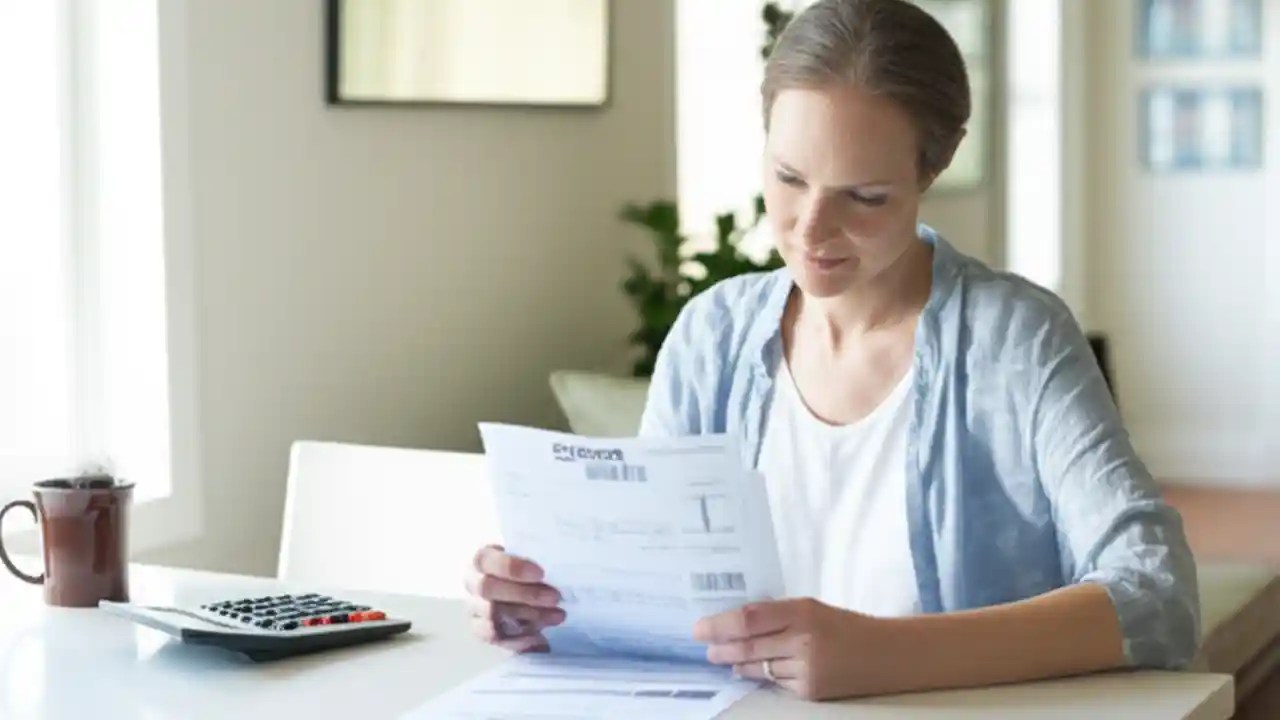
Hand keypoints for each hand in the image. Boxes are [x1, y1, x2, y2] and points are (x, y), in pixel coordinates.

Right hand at [465, 544, 565, 652]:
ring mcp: (475, 609)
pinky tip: (541, 637)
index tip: (541, 573)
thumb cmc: (527, 569)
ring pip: (493, 615)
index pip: (487, 561)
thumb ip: (539, 558)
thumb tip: (558, 564)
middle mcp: (473, 583)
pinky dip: (520, 639)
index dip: (512, 567)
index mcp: (482, 559)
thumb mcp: (531, 557)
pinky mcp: (481, 632)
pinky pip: (496, 638)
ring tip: (557, 615)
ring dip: (528, 616)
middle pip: (488, 589)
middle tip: (554, 597)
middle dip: (524, 594)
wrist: (520, 590)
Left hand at [694, 598, 890, 700]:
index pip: (749, 619)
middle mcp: (802, 640)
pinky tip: (751, 671)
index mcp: (802, 611)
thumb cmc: (844, 625)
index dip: (719, 625)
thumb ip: (777, 615)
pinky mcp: (810, 691)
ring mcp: (806, 669)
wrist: (886, 655)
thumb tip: (736, 624)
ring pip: (758, 668)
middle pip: (748, 646)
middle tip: (704, 647)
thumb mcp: (810, 608)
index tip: (699, 628)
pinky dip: (762, 676)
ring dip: (737, 664)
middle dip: (721, 648)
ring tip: (722, 659)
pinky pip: (776, 683)